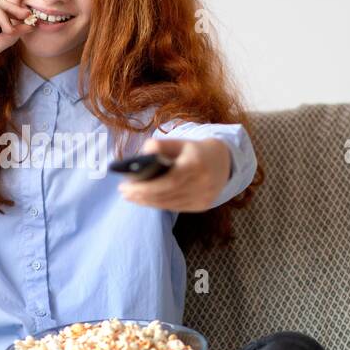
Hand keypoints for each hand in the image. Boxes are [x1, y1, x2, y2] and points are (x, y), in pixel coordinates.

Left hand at [117, 137, 231, 211]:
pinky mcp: (203, 205)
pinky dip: (159, 204)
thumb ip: (162, 145)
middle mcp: (202, 183)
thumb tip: (143, 153)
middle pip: (166, 195)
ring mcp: (204, 197)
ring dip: (147, 202)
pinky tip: (146, 200)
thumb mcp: (181, 142)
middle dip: (141, 195)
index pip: (167, 182)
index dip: (145, 187)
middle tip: (124, 192)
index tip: (125, 186)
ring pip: (169, 204)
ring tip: (131, 196)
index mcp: (196, 164)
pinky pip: (176, 207)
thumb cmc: (196, 150)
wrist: (225, 160)